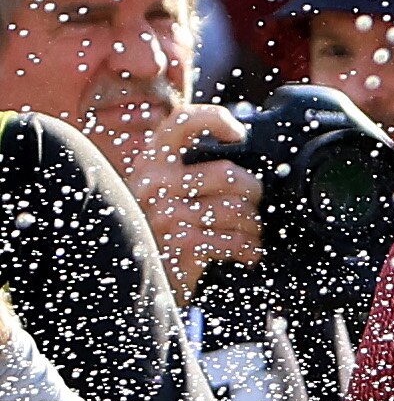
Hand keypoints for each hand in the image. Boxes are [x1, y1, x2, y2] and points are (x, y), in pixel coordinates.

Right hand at [122, 103, 263, 303]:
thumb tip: (238, 164)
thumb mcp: (159, 195)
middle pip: (228, 174)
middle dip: (252, 194)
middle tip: (254, 207)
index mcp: (152, 162)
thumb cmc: (154, 233)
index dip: (215, 119)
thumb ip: (186, 174)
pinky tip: (247, 253)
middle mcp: (156, 183)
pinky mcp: (180, 243)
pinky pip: (232, 241)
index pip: (182, 123)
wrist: (132, 280)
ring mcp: (166, 213)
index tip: (236, 133)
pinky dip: (248, 249)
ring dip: (254, 226)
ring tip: (252, 235)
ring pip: (235, 210)